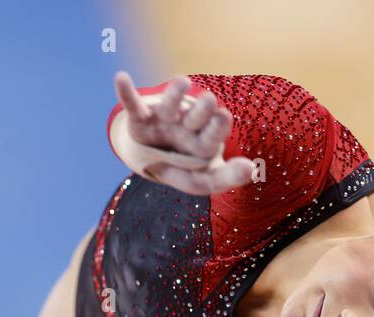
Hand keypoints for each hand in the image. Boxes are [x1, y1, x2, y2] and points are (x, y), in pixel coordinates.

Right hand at [113, 71, 254, 194]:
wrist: (154, 162)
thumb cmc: (185, 169)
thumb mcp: (204, 181)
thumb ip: (227, 177)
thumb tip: (252, 170)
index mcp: (203, 141)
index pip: (213, 134)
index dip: (218, 126)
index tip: (224, 115)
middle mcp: (187, 126)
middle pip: (196, 117)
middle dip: (201, 110)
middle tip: (209, 100)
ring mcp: (164, 120)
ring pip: (170, 106)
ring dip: (174, 95)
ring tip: (182, 81)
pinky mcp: (141, 119)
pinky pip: (134, 105)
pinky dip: (126, 93)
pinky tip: (121, 78)